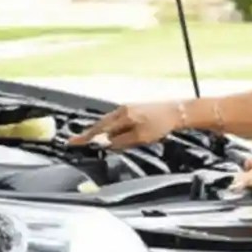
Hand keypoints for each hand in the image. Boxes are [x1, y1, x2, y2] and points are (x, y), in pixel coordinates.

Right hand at [68, 102, 183, 148]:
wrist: (178, 112)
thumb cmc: (162, 124)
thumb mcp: (140, 137)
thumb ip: (122, 141)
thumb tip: (107, 144)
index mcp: (122, 115)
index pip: (99, 128)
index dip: (86, 137)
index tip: (73, 142)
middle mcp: (122, 110)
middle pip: (101, 124)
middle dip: (89, 133)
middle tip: (77, 141)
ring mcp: (128, 108)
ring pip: (109, 122)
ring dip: (100, 131)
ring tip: (90, 139)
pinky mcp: (134, 110)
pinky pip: (117, 120)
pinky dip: (111, 128)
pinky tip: (111, 133)